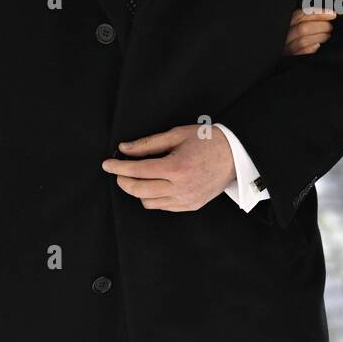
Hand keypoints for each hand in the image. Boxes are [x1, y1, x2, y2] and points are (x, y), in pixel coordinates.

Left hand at [102, 125, 235, 211]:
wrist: (236, 156)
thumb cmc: (207, 141)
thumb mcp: (177, 134)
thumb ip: (148, 144)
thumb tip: (124, 149)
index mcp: (177, 167)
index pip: (138, 170)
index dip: (119, 167)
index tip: (106, 164)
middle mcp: (181, 187)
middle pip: (139, 190)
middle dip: (124, 181)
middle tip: (119, 171)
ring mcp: (186, 199)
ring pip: (149, 202)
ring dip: (138, 190)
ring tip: (140, 177)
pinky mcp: (191, 205)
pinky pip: (163, 206)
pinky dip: (154, 197)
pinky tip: (156, 185)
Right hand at [285, 7, 336, 55]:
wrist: (288, 56)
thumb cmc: (301, 35)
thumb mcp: (302, 23)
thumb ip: (311, 17)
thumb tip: (329, 13)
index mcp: (287, 23)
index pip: (301, 15)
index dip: (318, 14)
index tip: (332, 14)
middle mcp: (285, 35)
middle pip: (303, 28)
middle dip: (321, 27)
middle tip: (330, 28)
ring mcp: (287, 47)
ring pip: (303, 41)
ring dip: (319, 37)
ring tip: (327, 36)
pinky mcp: (291, 58)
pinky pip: (301, 53)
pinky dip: (311, 48)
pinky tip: (318, 45)